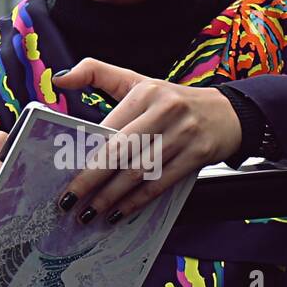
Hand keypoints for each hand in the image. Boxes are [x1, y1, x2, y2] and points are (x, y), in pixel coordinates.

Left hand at [51, 59, 242, 224]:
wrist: (227, 113)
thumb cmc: (173, 100)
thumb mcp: (137, 81)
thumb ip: (96, 74)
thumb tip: (59, 78)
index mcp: (145, 92)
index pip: (108, 127)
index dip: (84, 153)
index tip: (63, 173)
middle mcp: (164, 111)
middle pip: (120, 152)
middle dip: (91, 179)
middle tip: (68, 200)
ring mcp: (183, 134)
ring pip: (139, 172)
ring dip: (111, 196)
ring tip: (88, 212)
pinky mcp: (197, 155)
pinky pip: (160, 183)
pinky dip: (136, 201)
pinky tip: (118, 212)